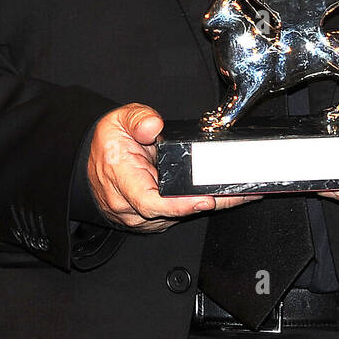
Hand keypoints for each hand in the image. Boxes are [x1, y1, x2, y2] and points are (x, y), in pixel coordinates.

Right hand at [87, 104, 261, 232]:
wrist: (94, 164)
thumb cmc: (108, 145)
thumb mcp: (117, 121)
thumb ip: (137, 119)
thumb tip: (154, 125)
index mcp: (122, 180)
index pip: (151, 202)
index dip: (180, 205)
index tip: (204, 199)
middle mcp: (130, 206)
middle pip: (175, 213)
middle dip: (212, 203)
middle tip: (243, 192)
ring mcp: (141, 217)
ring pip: (181, 217)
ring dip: (213, 205)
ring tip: (244, 192)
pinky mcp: (152, 219)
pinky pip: (179, 215)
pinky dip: (202, 205)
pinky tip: (225, 195)